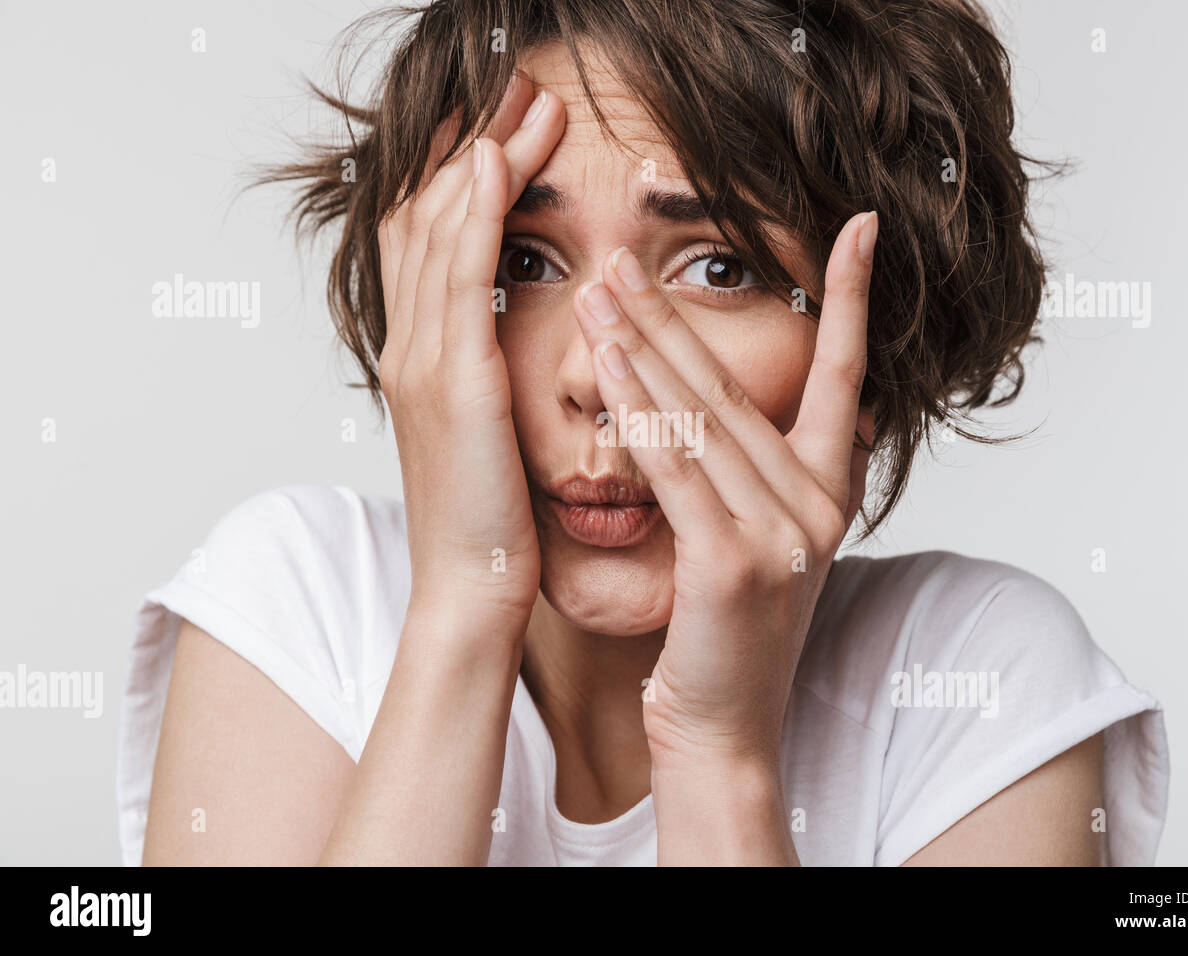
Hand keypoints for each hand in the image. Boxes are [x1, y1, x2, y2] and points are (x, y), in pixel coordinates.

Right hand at [377, 74, 565, 636]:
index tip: (502, 126)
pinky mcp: (454, 384)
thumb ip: (489, 377)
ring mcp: (425, 363)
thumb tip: (510, 342)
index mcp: (425, 359)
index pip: (429, 240)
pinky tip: (497, 164)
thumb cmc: (492, 522)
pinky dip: (475, 213)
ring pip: (441, 232)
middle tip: (515, 89)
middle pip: (427, 217)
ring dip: (482, 158)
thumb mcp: (487, 435)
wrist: (472, 591)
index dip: (459, 176)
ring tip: (525, 103)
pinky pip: (459, 277)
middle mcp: (412, 349)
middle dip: (471, 146)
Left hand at [570, 213, 877, 771]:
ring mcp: (781, 533)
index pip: (845, 375)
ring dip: (645, 344)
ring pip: (702, 416)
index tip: (856, 226)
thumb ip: (752, 473)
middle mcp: (816, 504)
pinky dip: (640, 411)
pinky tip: (608, 362)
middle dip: (676, 313)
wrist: (723, 731)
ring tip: (600, 287)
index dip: (852, 298)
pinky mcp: (733, 562)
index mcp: (826, 491)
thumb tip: (709, 402)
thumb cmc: (725, 635)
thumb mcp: (758, 543)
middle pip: (738, 385)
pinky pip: (678, 468)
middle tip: (626, 254)